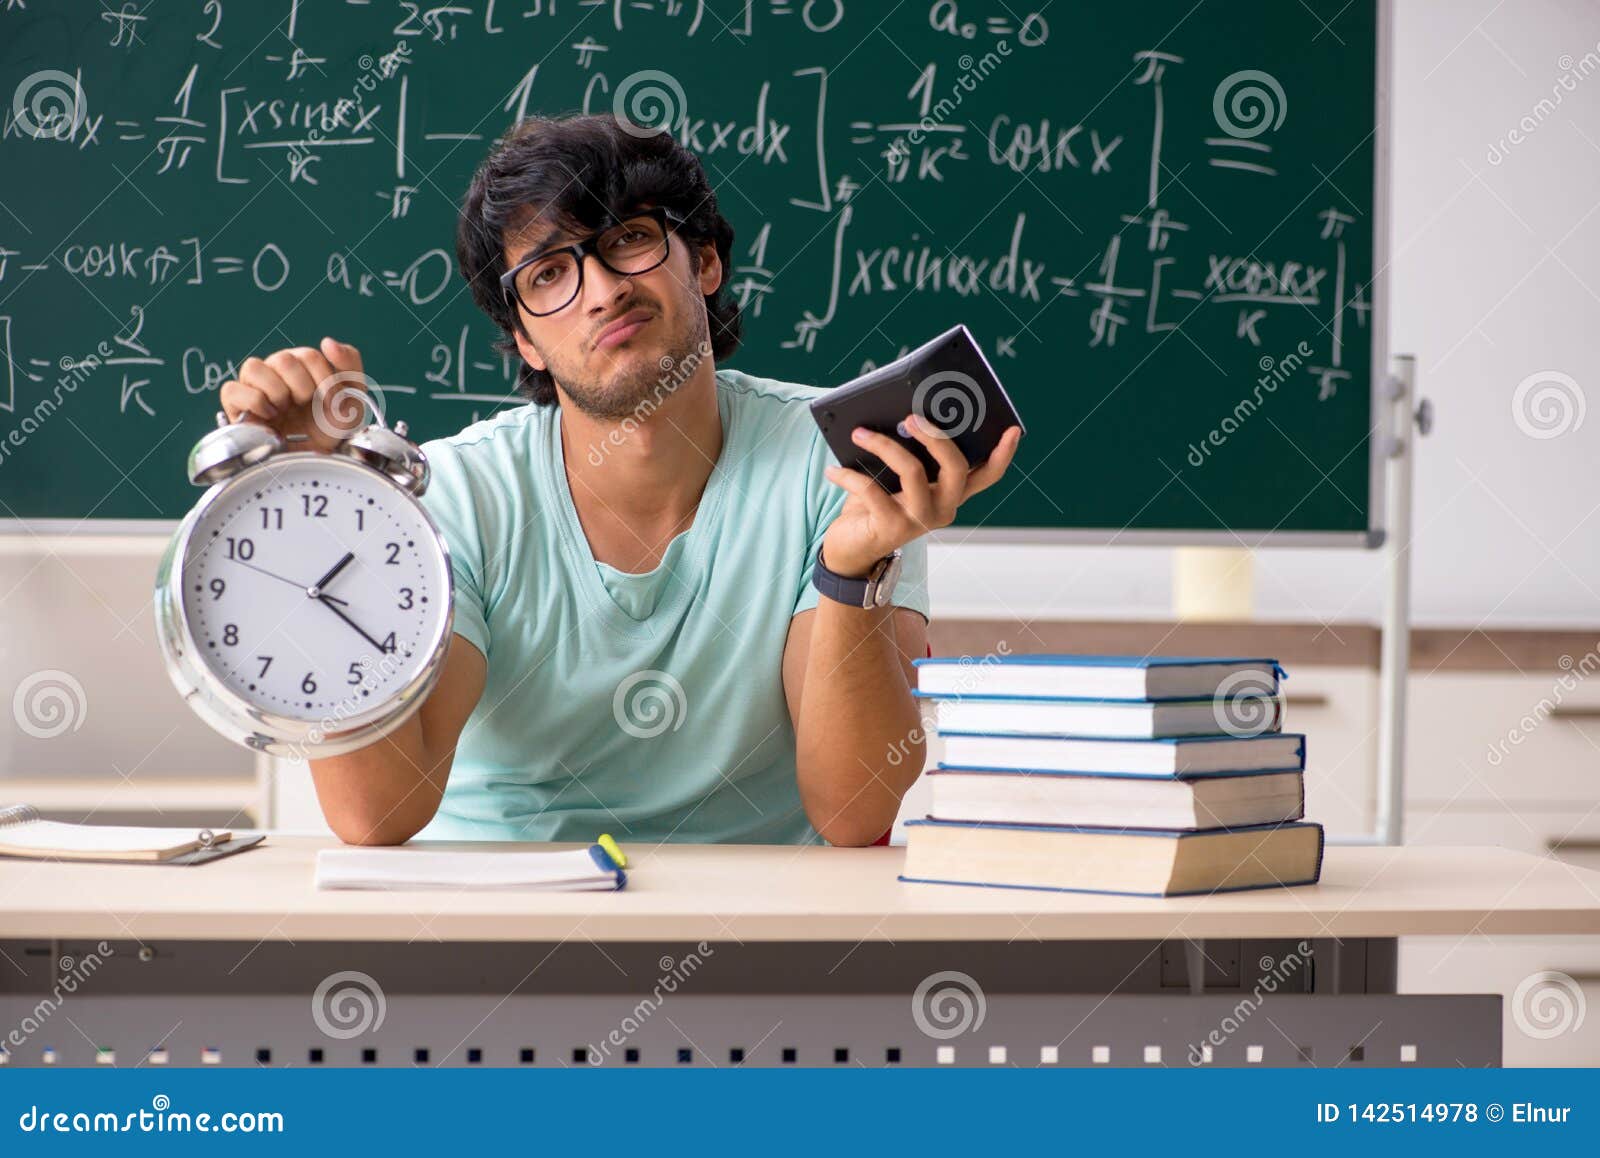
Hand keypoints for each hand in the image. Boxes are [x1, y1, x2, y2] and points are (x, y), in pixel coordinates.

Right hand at [219, 337, 368, 453]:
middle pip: (284, 359)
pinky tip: (269, 416)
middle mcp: (275, 369)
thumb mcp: (353, 394)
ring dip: (277, 393)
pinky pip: (232, 389)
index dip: (324, 381)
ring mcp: (254, 384)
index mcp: (302, 363)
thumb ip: (349, 362)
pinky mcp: (236, 404)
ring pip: (253, 367)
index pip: (309, 356)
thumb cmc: (332, 424)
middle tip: (305, 407)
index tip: (331, 402)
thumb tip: (327, 341)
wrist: (318, 455)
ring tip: (285, 410)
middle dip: (303, 389)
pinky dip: (254, 402)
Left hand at [821, 414, 1021, 577]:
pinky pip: (871, 491)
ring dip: (883, 446)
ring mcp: (918, 521)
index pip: (986, 476)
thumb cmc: (874, 507)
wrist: (850, 552)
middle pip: (954, 466)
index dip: (1002, 454)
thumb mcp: (894, 480)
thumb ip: (906, 456)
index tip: (1013, 430)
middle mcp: (942, 508)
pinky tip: (834, 470)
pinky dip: (849, 476)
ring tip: (859, 433)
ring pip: (912, 472)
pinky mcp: (890, 529)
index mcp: (949, 493)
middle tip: (911, 416)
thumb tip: (898, 416)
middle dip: (935, 435)